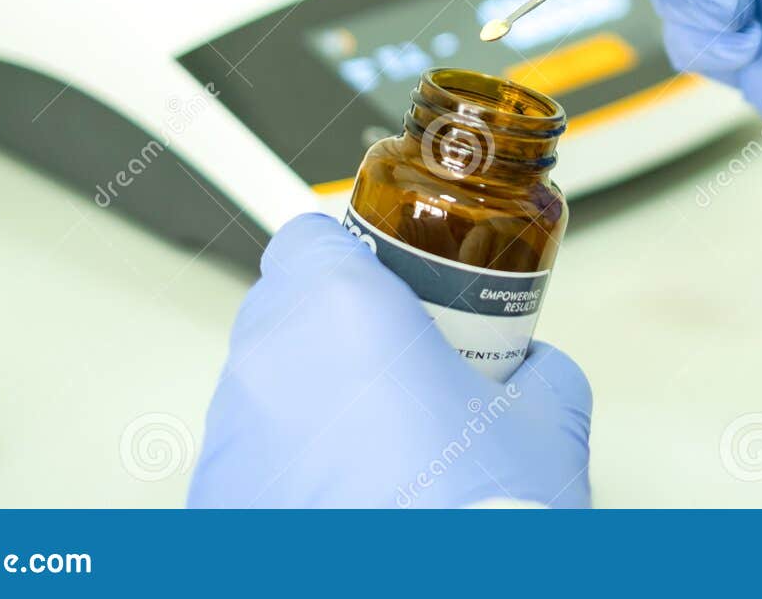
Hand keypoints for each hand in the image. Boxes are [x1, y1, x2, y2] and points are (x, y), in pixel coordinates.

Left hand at [189, 214, 591, 507]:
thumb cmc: (475, 523)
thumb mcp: (548, 425)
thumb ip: (539, 370)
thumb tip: (534, 370)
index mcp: (342, 309)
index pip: (310, 237)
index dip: (352, 258)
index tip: (389, 287)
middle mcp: (268, 362)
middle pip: (287, 312)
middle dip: (339, 334)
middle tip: (404, 375)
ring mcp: (231, 438)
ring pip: (267, 390)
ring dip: (313, 404)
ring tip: (383, 455)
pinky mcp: (213, 505)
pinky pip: (250, 464)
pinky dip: (289, 474)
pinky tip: (350, 505)